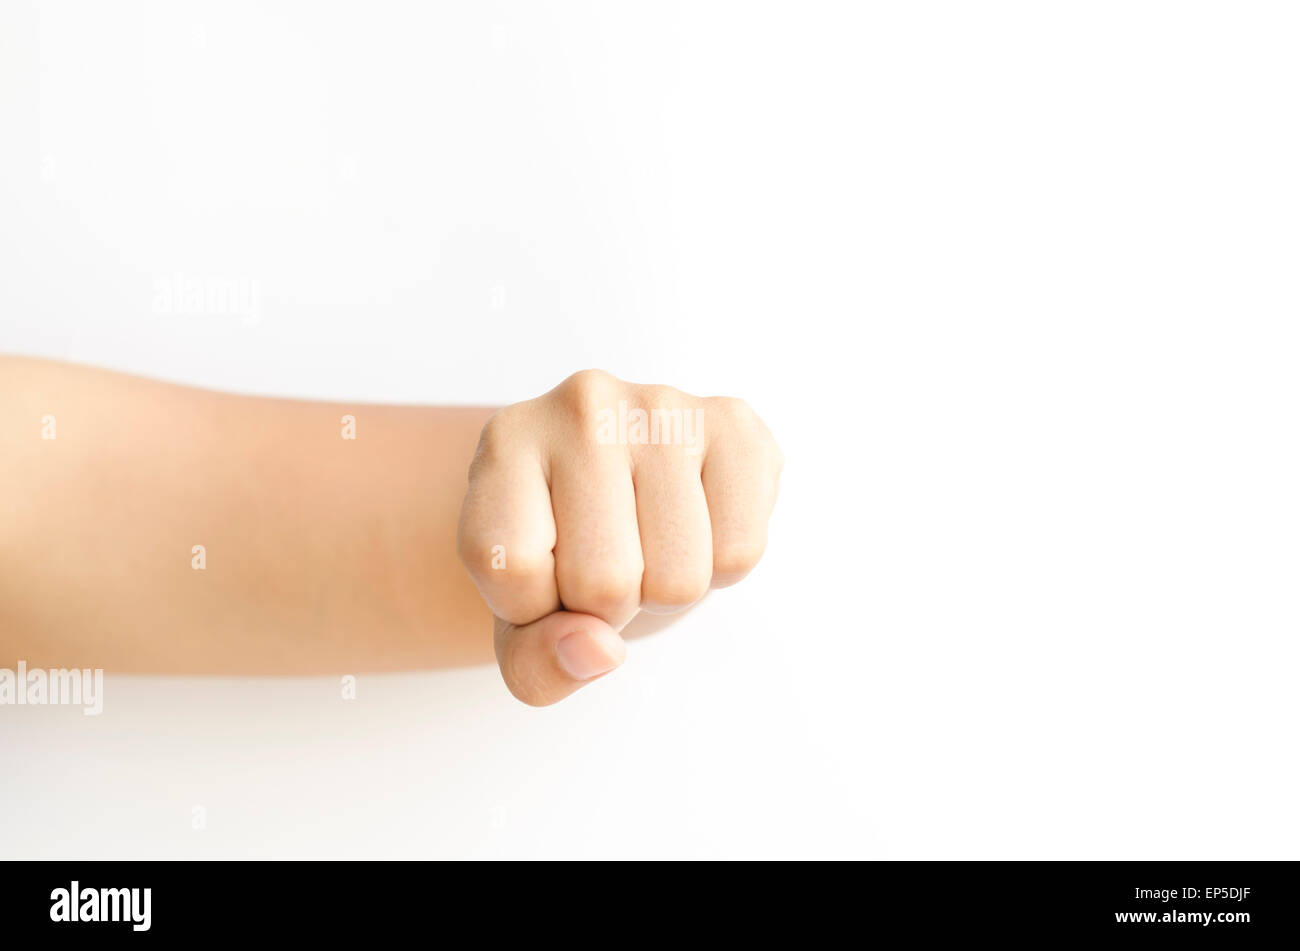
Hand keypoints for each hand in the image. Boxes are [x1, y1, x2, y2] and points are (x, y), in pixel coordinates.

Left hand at [457, 370, 782, 704]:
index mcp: (506, 443)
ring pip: (678, 578)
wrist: (623, 487)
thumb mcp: (523, 619)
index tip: (542, 575)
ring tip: (650, 542)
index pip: (510, 567)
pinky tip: (695, 524)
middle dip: (609, 606)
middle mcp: (581, 406)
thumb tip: (599, 650)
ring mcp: (662, 406)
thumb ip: (536, 662)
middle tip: (610, 560)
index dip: (531, 608)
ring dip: (666, 591)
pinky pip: (739, 551)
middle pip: (602, 581)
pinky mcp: (733, 422)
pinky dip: (720, 568)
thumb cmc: (563, 551)